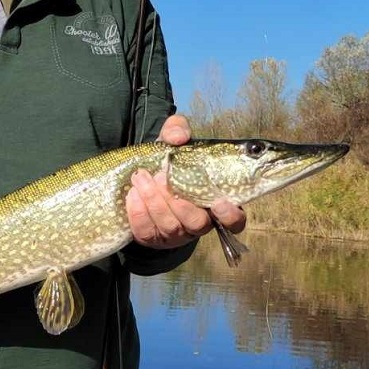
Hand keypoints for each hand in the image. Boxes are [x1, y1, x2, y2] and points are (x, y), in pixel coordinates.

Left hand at [126, 114, 245, 249]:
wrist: (142, 175)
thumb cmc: (167, 161)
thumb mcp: (174, 142)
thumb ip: (178, 130)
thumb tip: (178, 138)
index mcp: (215, 202)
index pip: (235, 221)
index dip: (230, 216)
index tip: (218, 202)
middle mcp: (199, 223)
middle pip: (197, 223)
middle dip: (179, 202)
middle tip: (161, 177)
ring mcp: (176, 234)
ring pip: (170, 227)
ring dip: (154, 201)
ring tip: (141, 177)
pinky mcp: (154, 239)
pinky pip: (147, 232)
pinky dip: (138, 212)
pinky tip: (133, 193)